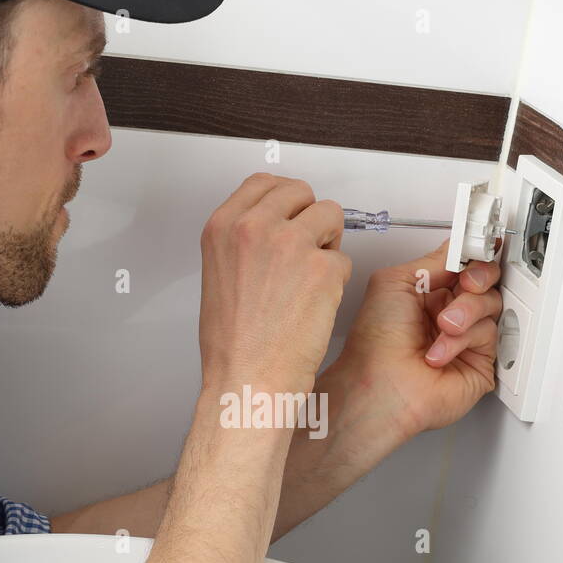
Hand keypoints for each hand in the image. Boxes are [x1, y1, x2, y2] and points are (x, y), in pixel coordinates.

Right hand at [198, 172, 351, 392]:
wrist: (248, 379)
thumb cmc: (233, 344)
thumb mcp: (218, 275)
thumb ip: (242, 242)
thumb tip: (272, 227)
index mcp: (223, 227)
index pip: (263, 183)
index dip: (284, 200)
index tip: (290, 214)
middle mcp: (254, 227)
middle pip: (301, 192)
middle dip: (309, 218)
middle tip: (305, 250)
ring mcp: (290, 244)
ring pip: (331, 215)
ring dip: (329, 243)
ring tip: (311, 278)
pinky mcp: (323, 268)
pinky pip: (344, 258)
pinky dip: (337, 280)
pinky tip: (315, 304)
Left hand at [335, 238, 502, 437]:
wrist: (381, 384)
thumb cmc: (376, 343)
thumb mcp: (395, 282)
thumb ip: (432, 260)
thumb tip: (459, 248)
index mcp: (428, 293)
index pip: (464, 265)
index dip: (474, 255)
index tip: (478, 247)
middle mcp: (448, 313)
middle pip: (486, 280)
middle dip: (478, 276)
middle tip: (465, 284)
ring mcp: (465, 337)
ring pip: (491, 303)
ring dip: (466, 310)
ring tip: (443, 326)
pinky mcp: (480, 361)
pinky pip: (490, 333)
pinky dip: (464, 338)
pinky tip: (440, 351)